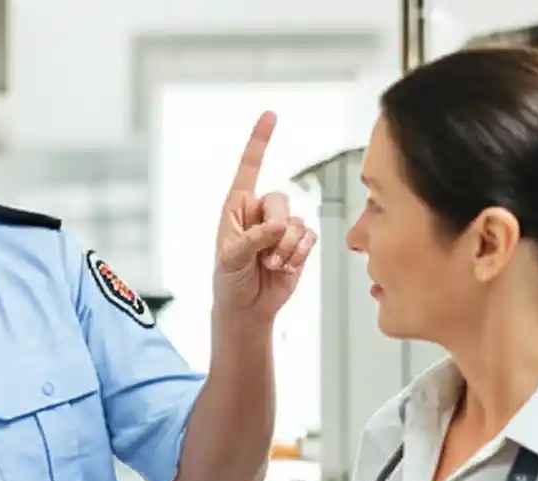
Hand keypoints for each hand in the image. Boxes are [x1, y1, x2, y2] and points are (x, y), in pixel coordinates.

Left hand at [213, 111, 316, 323]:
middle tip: (265, 253)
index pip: (249, 168)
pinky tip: (284, 267)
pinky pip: (309, 237)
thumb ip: (251, 239)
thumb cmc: (229, 281)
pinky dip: (298, 255)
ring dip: (286, 248)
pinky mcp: (298, 242)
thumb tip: (278, 226)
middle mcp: (259, 212)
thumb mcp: (230, 260)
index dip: (260, 141)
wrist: (246, 308)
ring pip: (297, 221)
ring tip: (270, 265)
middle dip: (275, 228)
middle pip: (280, 199)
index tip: (271, 115)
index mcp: (236, 207)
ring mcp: (280, 226)